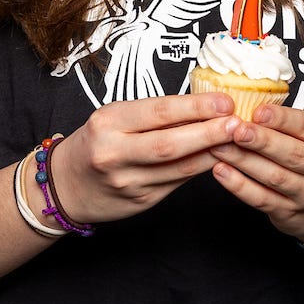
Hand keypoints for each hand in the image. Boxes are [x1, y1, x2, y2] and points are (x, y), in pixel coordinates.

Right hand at [46, 93, 240, 225]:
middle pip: (170, 143)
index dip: (195, 107)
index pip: (159, 112)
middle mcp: (114, 153)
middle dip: (209, 132)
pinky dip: (199, 169)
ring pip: (178, 168)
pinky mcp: (139, 202)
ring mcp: (126, 182)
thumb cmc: (96, 142)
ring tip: (236, 140)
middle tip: (238, 123)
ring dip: (211, 153)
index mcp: (107, 123)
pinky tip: (218, 159)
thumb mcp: (114, 118)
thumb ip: (154, 115)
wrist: (65, 185)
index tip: (224, 102)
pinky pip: (176, 183)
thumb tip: (204, 107)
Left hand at [207, 103, 303, 241]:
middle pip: (292, 154)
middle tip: (235, 129)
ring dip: (243, 160)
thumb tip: (248, 105)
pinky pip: (261, 198)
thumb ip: (290, 123)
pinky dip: (239, 185)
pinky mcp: (290, 212)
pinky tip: (221, 171)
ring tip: (219, 146)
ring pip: (274, 176)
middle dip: (261, 140)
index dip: (282, 119)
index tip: (257, 112)